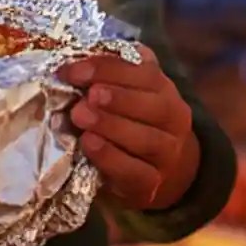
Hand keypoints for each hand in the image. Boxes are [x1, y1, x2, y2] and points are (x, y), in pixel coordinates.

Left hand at [60, 43, 196, 208]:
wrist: (151, 170)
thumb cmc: (126, 120)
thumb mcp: (121, 92)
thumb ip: (105, 75)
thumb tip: (72, 61)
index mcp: (163, 88)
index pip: (146, 72)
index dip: (108, 69)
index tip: (73, 71)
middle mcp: (174, 119)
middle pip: (155, 106)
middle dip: (117, 98)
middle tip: (87, 96)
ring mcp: (168, 155)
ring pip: (148, 140)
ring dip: (111, 126)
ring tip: (80, 117)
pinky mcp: (151, 185)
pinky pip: (136, 172)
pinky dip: (111, 158)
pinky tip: (89, 144)